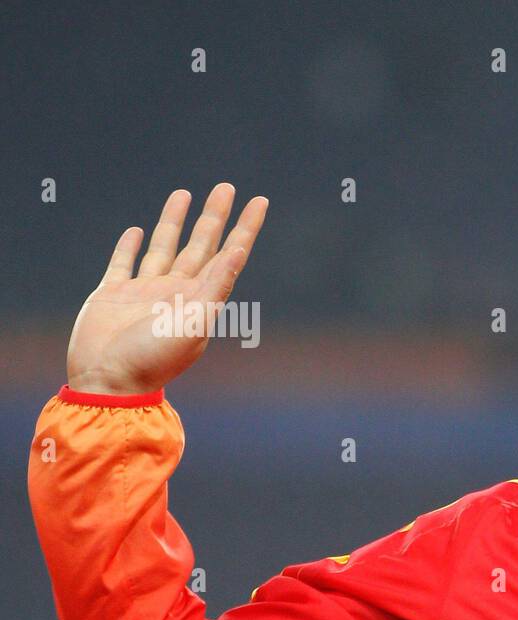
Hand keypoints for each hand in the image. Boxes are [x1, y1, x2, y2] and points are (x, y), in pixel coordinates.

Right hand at [66, 183, 267, 394]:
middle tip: (227, 187)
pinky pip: (123, 263)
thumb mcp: (194, 323)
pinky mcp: (112, 295)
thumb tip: (239, 251)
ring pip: (164, 246)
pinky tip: (135, 230)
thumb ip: (216, 287)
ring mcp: (144, 292)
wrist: (108, 385)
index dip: (245, 228)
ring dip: (175, 222)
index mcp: (200, 299)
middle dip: (214, 216)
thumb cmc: (153, 360)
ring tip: (185, 194)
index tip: (260, 201)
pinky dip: (128, 246)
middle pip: (201, 245)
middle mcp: (176, 292)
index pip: (229, 255)